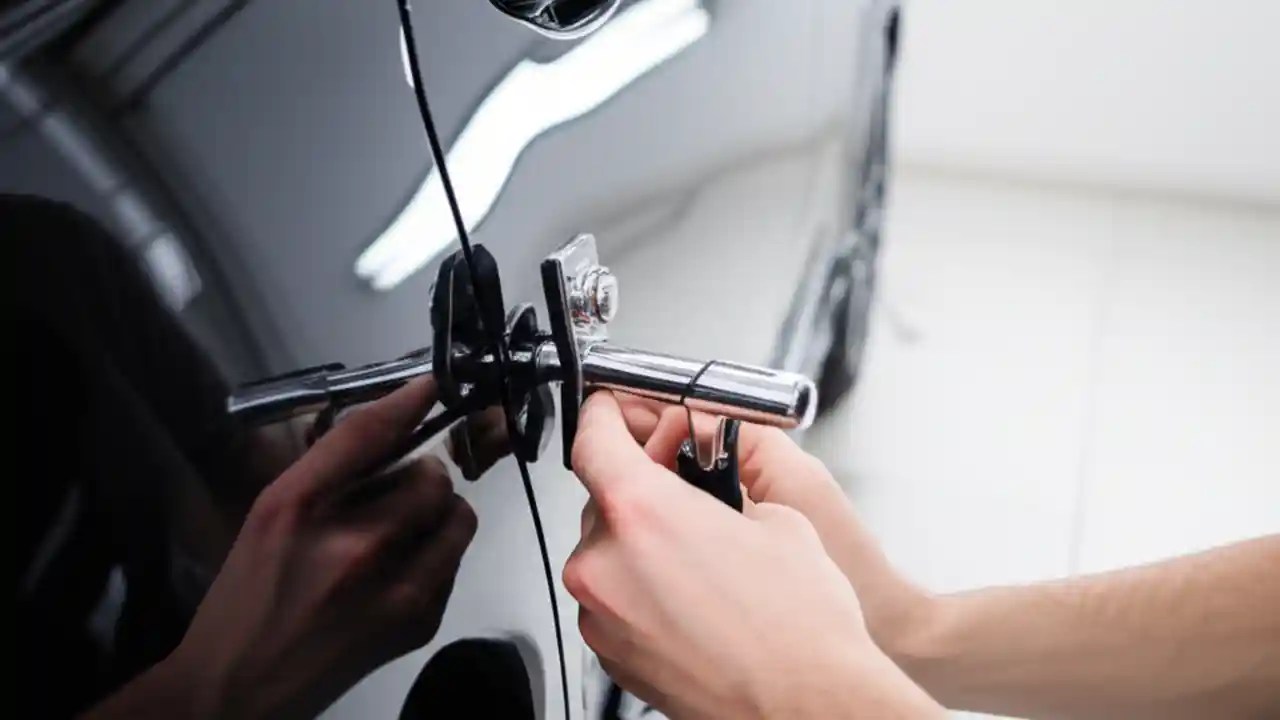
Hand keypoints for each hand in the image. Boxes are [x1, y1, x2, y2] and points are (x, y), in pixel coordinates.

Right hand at [171, 377, 476, 718]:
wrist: (239, 687)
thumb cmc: (250, 591)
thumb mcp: (272, 510)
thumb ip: (332, 460)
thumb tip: (396, 407)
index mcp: (301, 510)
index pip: (367, 435)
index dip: (405, 403)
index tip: (427, 387)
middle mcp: (355, 547)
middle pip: (432, 478)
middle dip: (420, 477)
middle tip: (391, 494)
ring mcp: (396, 590)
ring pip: (457, 518)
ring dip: (438, 515)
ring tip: (399, 533)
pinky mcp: (419, 623)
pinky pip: (454, 563)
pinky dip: (436, 556)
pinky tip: (397, 573)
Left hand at [616, 396, 933, 655]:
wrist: (807, 707)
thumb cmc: (800, 628)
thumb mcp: (776, 517)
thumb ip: (718, 484)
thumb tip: (703, 476)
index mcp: (642, 513)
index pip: (593, 440)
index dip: (604, 416)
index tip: (612, 410)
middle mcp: (607, 564)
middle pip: (603, 498)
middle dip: (641, 486)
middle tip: (684, 486)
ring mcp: (603, 616)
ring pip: (607, 553)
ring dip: (641, 542)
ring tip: (701, 554)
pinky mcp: (612, 655)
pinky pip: (614, 599)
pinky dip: (641, 587)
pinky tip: (694, 596)